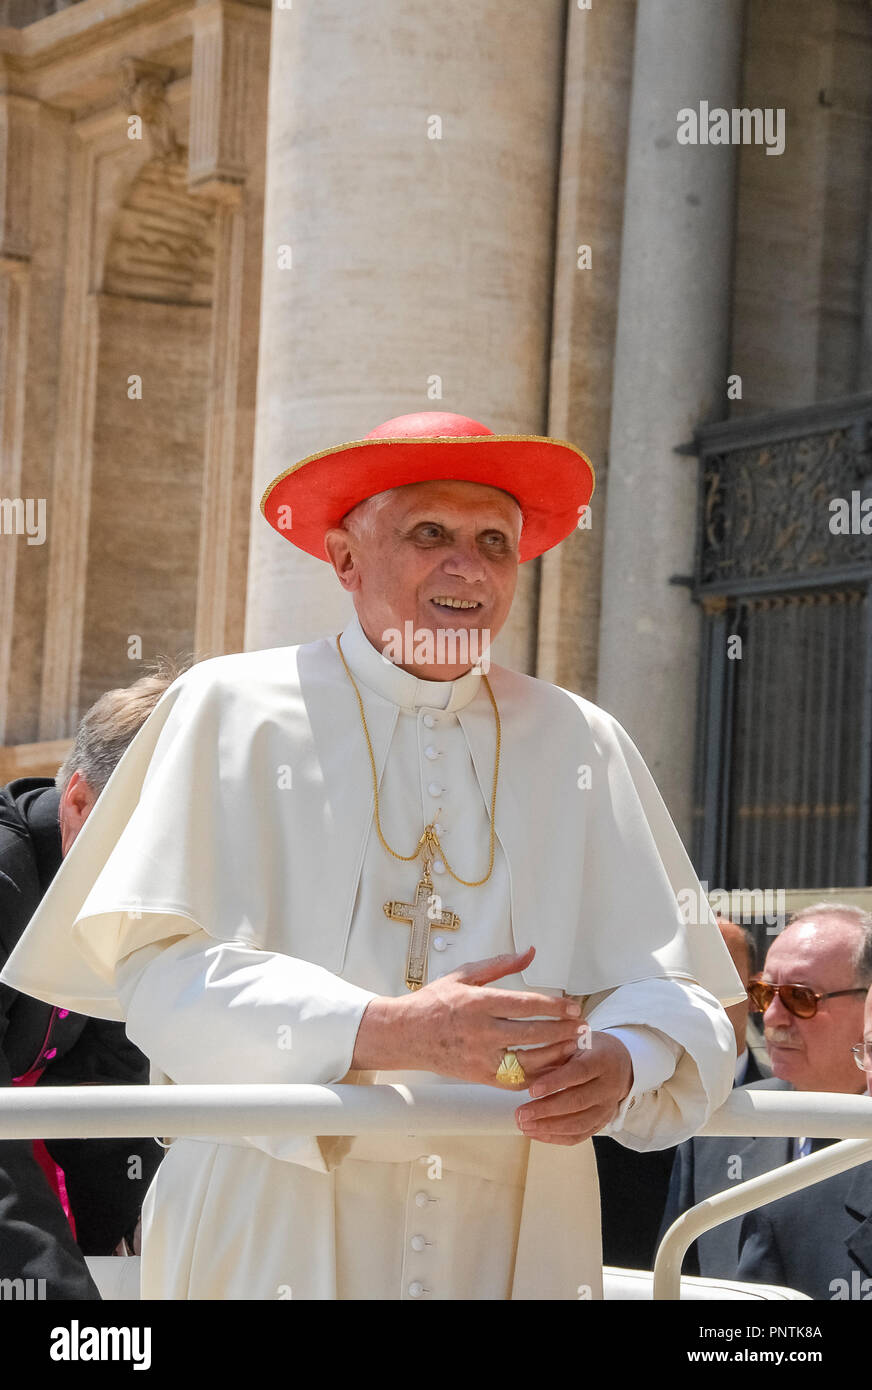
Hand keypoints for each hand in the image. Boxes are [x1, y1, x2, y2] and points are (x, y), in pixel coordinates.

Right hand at [351, 946, 582, 1085]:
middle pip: (532, 1033)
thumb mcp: (464, 974)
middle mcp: (480, 1032)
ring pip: (528, 1061)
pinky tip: (551, 1067)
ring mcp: (480, 1057)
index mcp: (478, 1003)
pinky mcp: (479, 1076)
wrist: (405, 1035)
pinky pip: (515, 1080)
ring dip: (555, 1055)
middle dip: (563, 1031)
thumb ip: (500, 964)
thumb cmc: (434, 1002)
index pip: (524, 1004)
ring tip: (573, 1048)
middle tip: (582, 1028)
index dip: (553, 1007)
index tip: (572, 1008)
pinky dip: (537, 1076)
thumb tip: (529, 953)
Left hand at [514, 1031, 633, 1144]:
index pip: (578, 1072)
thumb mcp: (576, 1041)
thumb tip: (526, 1065)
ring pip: (578, 1123)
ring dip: (548, 1128)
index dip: (555, 1082)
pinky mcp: (601, 1122)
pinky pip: (579, 1136)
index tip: (532, 1090)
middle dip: (546, 1110)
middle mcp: (608, 1086)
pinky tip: (536, 1133)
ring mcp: (606, 1108)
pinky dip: (556, 1138)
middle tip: (521, 1113)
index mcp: (602, 1060)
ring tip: (524, 1125)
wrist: (620, 1064)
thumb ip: (556, 1053)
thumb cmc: (591, 1050)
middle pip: (577, 1101)